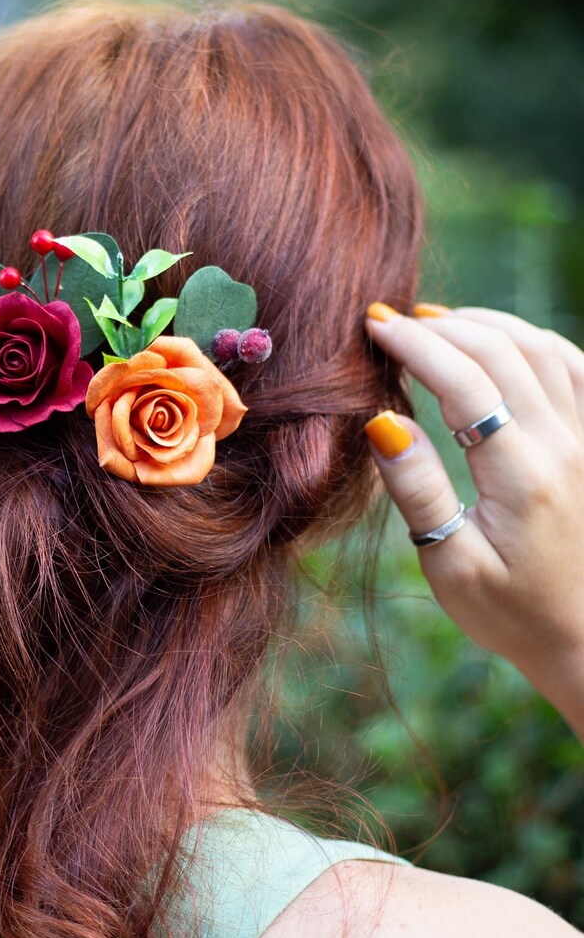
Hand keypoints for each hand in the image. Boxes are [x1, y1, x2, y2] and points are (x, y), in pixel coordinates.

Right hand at [363, 304, 583, 731]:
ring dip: (488, 325)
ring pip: (543, 346)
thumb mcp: (452, 567)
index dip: (415, 344)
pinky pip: (575, 366)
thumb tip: (382, 422)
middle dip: (442, 325)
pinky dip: (533, 341)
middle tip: (393, 324)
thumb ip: (419, 490)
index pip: (464, 381)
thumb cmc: (510, 613)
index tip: (373, 328)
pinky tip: (500, 344)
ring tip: (439, 324)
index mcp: (522, 476)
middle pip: (503, 349)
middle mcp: (564, 445)